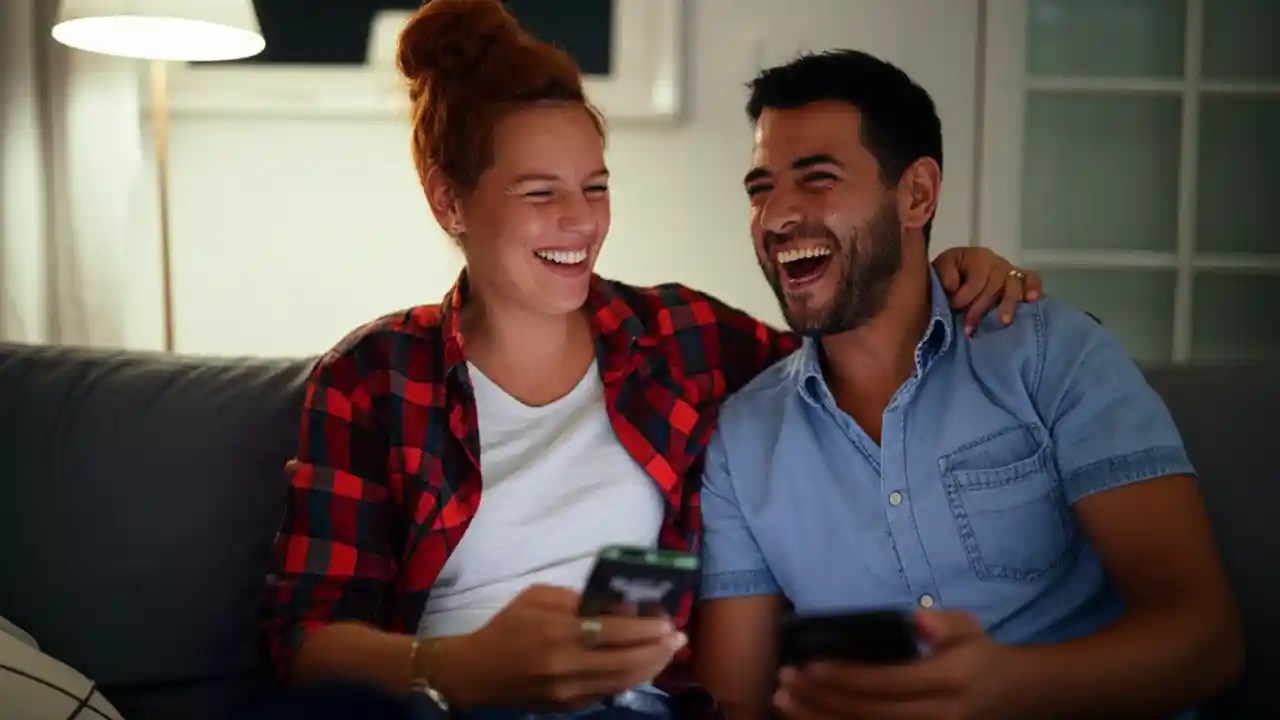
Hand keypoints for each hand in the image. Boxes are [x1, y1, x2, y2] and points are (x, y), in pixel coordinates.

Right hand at [433, 585, 685, 711]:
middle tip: (679, 637)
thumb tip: (617, 605)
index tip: (667, 621)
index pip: (612, 632)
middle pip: (625, 661)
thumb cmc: (507, 626)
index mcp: (557, 632)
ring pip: (622, 682)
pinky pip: (609, 693)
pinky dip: (631, 680)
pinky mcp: (568, 708)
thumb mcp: (536, 596)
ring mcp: (569, 692)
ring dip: (651, 667)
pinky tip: (645, 668)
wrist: (476, 673)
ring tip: (669, 653)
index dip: (645, 628)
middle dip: (658, 649)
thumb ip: (577, 598)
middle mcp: (566, 666)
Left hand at [774, 610, 1013, 719]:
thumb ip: (945, 623)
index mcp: (948, 681)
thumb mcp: (969, 628)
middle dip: (822, 699)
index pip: (889, 683)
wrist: (1014, 695)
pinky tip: (808, 718)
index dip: (847, 677)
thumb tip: (920, 618)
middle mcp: (938, 715)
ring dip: (820, 719)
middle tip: (784, 680)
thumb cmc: (980, 655)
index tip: (810, 665)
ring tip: (783, 701)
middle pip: (870, 713)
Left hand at [933, 246, 1041, 336]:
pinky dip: (1033, 288)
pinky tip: (1032, 300)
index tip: (953, 308)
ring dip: (1008, 304)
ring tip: (1004, 322)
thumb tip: (954, 287)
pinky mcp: (1018, 280)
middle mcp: (994, 261)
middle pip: (996, 283)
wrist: (949, 279)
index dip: (965, 296)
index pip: (977, 278)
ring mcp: (1008, 269)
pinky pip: (1031, 279)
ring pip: (1014, 284)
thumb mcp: (939, 273)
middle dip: (981, 308)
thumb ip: (945, 278)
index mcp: (975, 256)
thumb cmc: (945, 277)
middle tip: (969, 328)